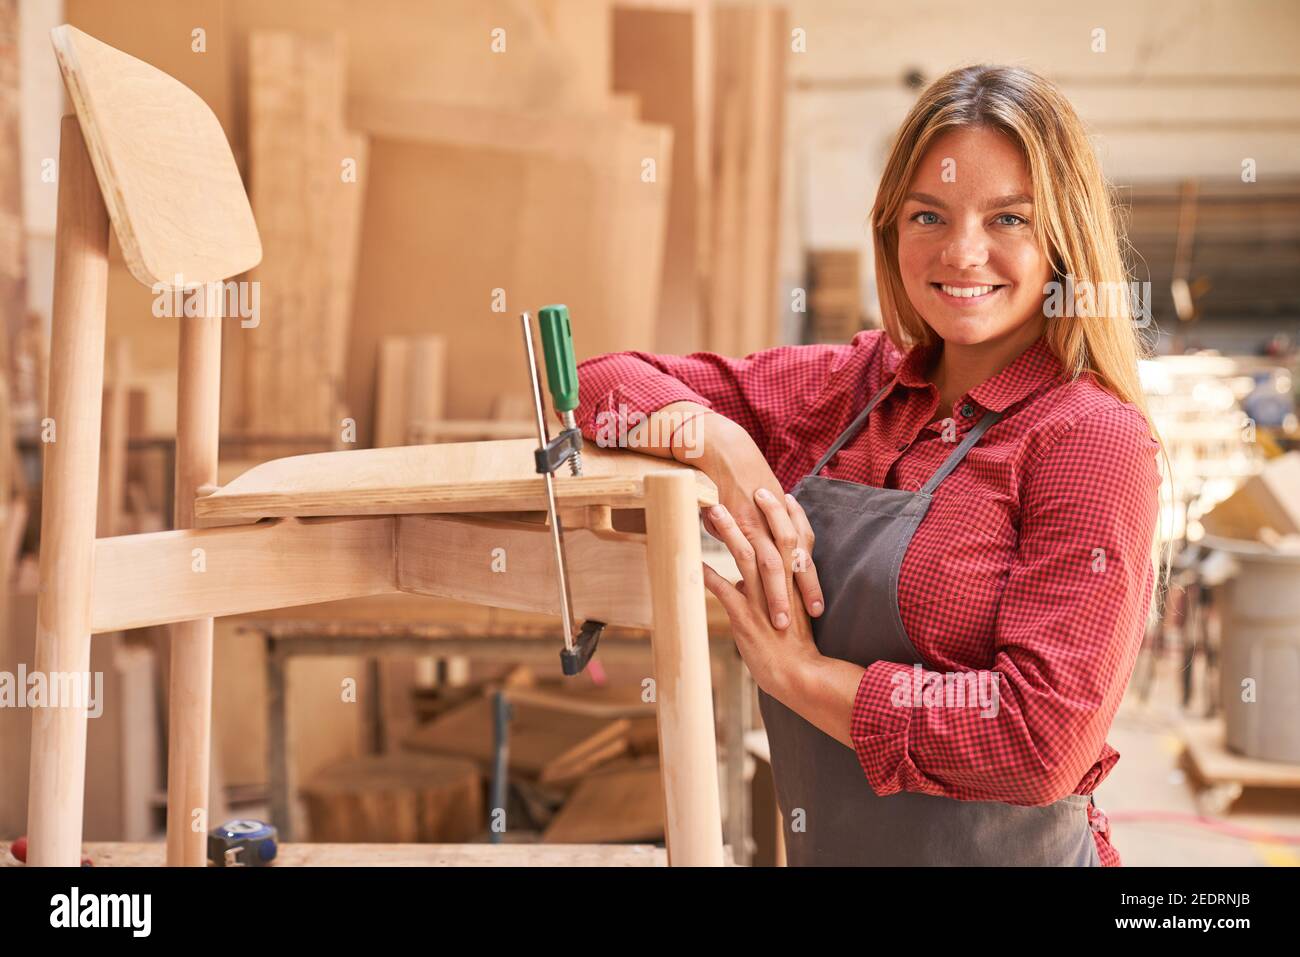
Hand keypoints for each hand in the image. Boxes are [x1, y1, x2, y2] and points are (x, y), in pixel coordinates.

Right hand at [686, 415, 823, 628]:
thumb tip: (740, 538)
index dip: (811, 576)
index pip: (804, 551)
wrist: (726, 449)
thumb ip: (750, 522)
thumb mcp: (751, 499)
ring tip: (780, 621)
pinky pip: (748, 554)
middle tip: (814, 615)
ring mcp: (758, 523)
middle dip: (806, 589)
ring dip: (778, 594)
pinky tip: (744, 598)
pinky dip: (748, 576)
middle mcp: (775, 521)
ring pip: (774, 565)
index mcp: (782, 517)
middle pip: (797, 561)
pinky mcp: (739, 522)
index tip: (818, 602)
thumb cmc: (736, 475)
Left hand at [701, 498, 821, 698]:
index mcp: (795, 584)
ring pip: (748, 559)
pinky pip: (724, 592)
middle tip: (754, 489)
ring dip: (730, 534)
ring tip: (713, 512)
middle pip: (776, 541)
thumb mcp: (786, 614)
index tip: (783, 494)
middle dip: (766, 514)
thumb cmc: (792, 648)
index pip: (798, 542)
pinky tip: (693, 562)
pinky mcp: (746, 619)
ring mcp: (764, 602)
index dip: (792, 517)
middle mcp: (782, 588)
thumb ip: (766, 594)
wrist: (799, 676)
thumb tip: (737, 583)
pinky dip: (709, 576)